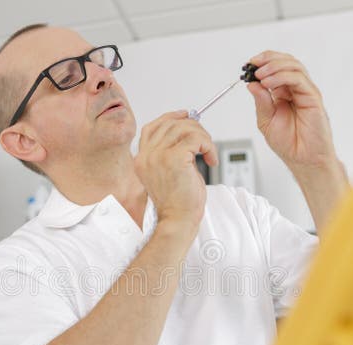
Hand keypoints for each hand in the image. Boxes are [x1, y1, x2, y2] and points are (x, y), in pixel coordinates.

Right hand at [134, 111, 217, 232]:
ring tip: (209, 153)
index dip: (171, 117)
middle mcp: (146, 156)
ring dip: (203, 138)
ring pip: (185, 128)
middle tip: (205, 142)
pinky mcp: (174, 158)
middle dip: (194, 128)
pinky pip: (196, 138)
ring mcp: (158, 156)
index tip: (187, 115)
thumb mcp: (170, 173)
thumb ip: (174, 152)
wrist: (178, 221)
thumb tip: (190, 133)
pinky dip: (208, 145)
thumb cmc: (178, 204)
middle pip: (171, 123)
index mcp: (142, 159)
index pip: (153, 127)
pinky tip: (210, 158)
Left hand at [246, 51, 338, 176]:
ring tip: (260, 74)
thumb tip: (251, 84)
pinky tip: (269, 82)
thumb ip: (261, 101)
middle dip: (268, 59)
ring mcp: (305, 92)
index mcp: (284, 92)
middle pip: (286, 62)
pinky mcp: (313, 97)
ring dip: (274, 66)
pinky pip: (298, 79)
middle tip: (253, 64)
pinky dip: (282, 77)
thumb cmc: (289, 142)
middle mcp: (296, 89)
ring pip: (293, 66)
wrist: (303, 159)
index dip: (262, 62)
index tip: (248, 64)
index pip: (276, 67)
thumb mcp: (266, 121)